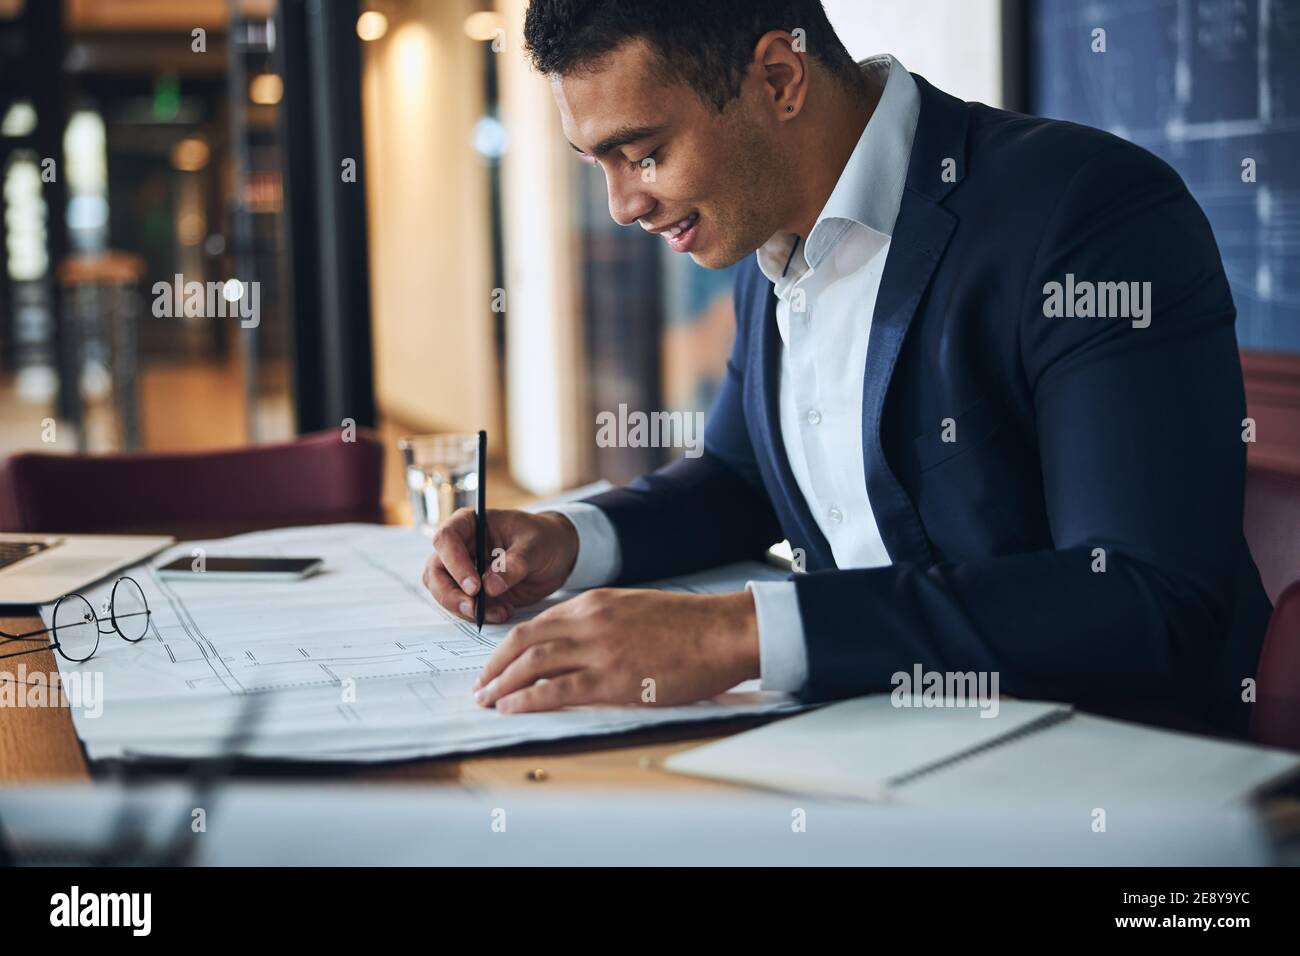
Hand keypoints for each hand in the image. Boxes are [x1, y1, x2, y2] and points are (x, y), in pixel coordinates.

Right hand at [422, 508, 578, 624]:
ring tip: (497, 613)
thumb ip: (514, 564)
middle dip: (449, 594)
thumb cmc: (545, 538)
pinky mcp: (474, 592)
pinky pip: (464, 607)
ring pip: (444, 592)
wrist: (558, 555)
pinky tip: (503, 612)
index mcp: (470, 523)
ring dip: (464, 608)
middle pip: (435, 571)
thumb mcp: (536, 546)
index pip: (446, 538)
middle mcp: (461, 547)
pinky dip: (480, 615)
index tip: (475, 586)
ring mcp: (464, 570)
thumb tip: (490, 586)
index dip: (454, 563)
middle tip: (473, 608)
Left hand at [471, 588, 759, 712]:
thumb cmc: (689, 626)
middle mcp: (589, 621)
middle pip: (524, 641)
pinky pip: (556, 690)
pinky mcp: (612, 679)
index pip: (537, 624)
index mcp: (595, 603)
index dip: (509, 646)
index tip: (495, 664)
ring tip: (487, 700)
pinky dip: (527, 699)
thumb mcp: (636, 610)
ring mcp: (599, 650)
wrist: (723, 632)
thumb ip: (603, 622)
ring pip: (533, 663)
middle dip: (494, 665)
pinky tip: (511, 708)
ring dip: (502, 683)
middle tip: (480, 686)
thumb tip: (578, 645)